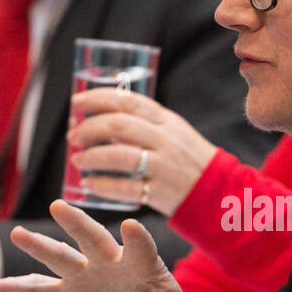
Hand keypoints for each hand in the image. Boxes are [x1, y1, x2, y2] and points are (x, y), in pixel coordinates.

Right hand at [0, 199, 187, 291]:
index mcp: (140, 263)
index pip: (141, 247)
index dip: (138, 238)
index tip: (130, 226)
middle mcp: (108, 261)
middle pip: (92, 238)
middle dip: (76, 223)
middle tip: (59, 207)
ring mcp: (84, 275)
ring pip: (59, 257)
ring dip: (39, 245)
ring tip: (17, 233)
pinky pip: (37, 291)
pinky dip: (14, 289)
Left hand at [67, 88, 217, 216]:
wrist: (218, 190)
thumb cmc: (187, 158)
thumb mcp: (172, 132)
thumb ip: (141, 125)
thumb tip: (98, 122)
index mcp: (166, 120)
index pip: (129, 102)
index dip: (98, 99)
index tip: (76, 102)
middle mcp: (165, 140)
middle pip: (120, 126)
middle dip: (90, 128)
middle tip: (73, 136)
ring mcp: (164, 166)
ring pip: (120, 155)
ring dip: (92, 156)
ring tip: (76, 160)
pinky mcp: (161, 192)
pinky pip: (126, 188)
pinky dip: (103, 185)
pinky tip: (88, 184)